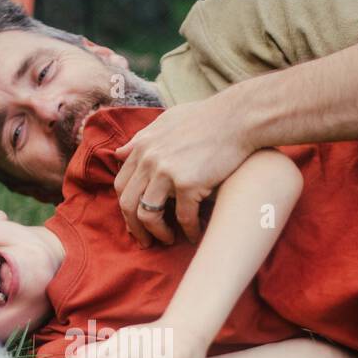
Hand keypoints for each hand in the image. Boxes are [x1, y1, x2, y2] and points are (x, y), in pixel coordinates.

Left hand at [114, 98, 252, 246]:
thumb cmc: (207, 118)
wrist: (238, 117)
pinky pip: (183, 217)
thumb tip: (119, 153)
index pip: (121, 185)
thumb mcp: (166, 121)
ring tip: (168, 240)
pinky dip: (189, 231)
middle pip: (127, 203)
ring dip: (158, 233)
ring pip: (148, 215)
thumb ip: (141, 139)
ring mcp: (167, 172)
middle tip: (145, 241)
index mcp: (143, 147)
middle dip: (134, 227)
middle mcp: (149, 159)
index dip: (126, 207)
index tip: (135, 220)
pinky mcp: (189, 183)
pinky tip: (195, 235)